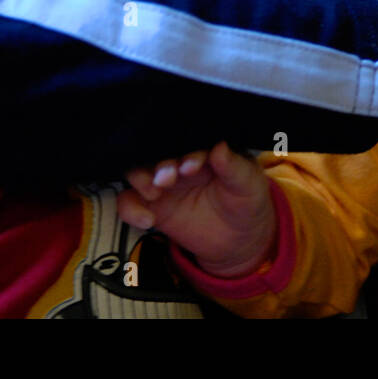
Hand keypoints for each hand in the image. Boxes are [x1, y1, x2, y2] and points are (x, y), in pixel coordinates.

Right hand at [117, 142, 277, 277]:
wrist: (239, 237)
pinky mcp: (152, 207)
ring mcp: (162, 183)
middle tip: (168, 178)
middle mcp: (178, 161)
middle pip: (155, 152)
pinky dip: (131, 209)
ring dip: (140, 178)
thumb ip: (234, 167)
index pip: (186, 140)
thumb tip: (220, 148)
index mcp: (201, 149)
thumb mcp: (248, 183)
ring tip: (154, 193)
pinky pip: (129, 202)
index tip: (191, 167)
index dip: (187, 152)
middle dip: (159, 163)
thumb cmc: (246, 199)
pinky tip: (147, 220)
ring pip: (137, 171)